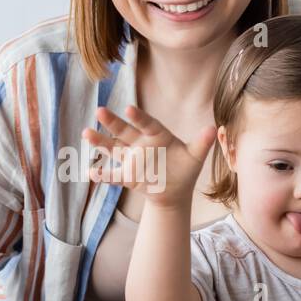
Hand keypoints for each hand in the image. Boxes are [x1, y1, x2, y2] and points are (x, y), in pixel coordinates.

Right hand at [82, 105, 216, 209]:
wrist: (175, 191)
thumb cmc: (185, 168)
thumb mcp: (195, 157)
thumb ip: (202, 143)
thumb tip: (214, 129)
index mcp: (157, 135)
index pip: (147, 123)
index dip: (139, 118)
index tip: (129, 109)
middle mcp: (141, 143)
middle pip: (124, 131)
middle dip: (112, 122)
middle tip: (99, 110)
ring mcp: (132, 159)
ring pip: (113, 148)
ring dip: (100, 142)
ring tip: (86, 133)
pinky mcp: (128, 176)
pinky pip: (114, 175)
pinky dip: (103, 175)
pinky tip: (90, 174)